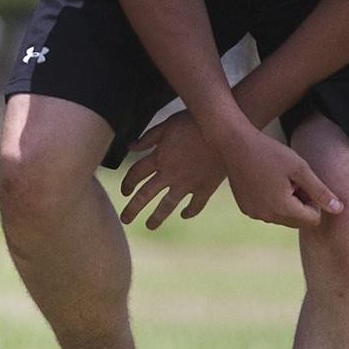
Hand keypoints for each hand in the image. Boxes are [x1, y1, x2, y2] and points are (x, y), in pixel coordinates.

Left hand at [119, 110, 225, 227]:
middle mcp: (170, 174)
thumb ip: (148, 138)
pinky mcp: (206, 187)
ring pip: (168, 205)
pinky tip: (183, 215)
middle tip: (124, 219)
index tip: (124, 192)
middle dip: (133, 208)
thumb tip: (130, 147)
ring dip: (157, 217)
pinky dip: (189, 211)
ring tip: (150, 226)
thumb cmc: (194, 122)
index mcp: (159, 158)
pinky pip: (196, 204)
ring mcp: (188, 183)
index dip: (127, 184)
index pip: (136, 175)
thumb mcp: (167, 125)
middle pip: (145, 194)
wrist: (224, 130)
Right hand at [217, 123, 342, 228]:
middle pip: (298, 221)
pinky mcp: (245, 209)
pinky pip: (268, 213)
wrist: (234, 143)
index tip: (304, 183)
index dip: (314, 202)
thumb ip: (321, 191)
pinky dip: (271, 202)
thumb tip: (339, 210)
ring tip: (276, 180)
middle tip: (291, 181)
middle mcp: (266, 216)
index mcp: (282, 208)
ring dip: (286, 203)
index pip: (313, 220)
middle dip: (300, 205)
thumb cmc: (270, 152)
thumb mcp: (300, 168)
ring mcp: (253, 214)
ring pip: (283, 218)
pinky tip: (264, 181)